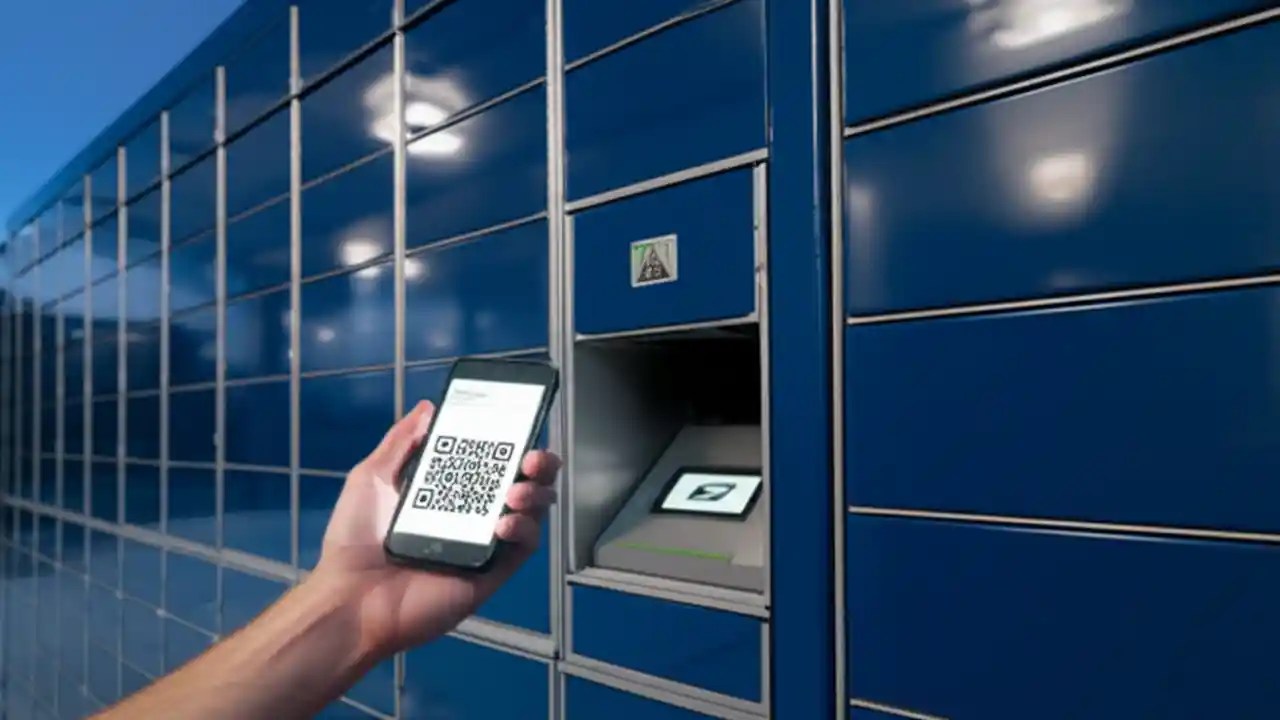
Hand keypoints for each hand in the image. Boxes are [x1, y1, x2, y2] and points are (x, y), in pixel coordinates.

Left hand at [311, 400, 559, 656]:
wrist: (352, 597)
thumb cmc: (355, 539)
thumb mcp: (371, 478)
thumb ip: (400, 442)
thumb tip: (427, 408)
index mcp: (447, 491)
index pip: (490, 461)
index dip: (509, 442)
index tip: (515, 426)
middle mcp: (471, 514)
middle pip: (522, 483)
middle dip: (538, 465)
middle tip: (531, 458)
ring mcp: (484, 543)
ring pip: (531, 512)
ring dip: (535, 494)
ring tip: (516, 492)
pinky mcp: (492, 572)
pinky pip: (523, 547)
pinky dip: (523, 529)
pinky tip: (504, 523)